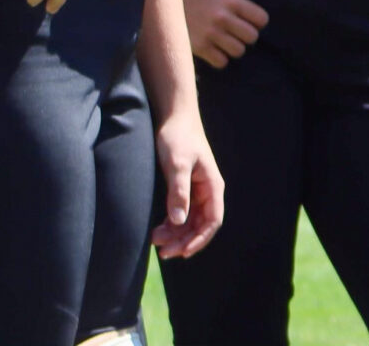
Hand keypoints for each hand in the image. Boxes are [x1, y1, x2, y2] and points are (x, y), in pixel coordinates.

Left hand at [150, 110, 223, 258]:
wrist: (173, 116)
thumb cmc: (178, 137)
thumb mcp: (177, 165)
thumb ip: (178, 193)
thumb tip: (179, 221)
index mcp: (212, 186)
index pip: (213, 220)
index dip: (200, 239)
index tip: (183, 251)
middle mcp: (207, 191)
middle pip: (200, 225)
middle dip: (183, 240)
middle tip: (163, 252)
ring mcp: (195, 190)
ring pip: (189, 221)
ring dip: (175, 234)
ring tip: (155, 241)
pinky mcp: (183, 187)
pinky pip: (180, 213)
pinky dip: (170, 224)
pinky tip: (157, 230)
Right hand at [181, 0, 266, 68]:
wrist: (164, 2)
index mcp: (229, 0)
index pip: (261, 18)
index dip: (258, 21)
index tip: (250, 20)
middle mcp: (221, 17)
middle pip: (251, 37)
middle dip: (247, 36)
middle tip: (238, 32)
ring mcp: (210, 33)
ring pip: (238, 51)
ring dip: (234, 48)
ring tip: (227, 41)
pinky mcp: (198, 47)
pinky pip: (221, 62)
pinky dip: (221, 58)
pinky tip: (216, 49)